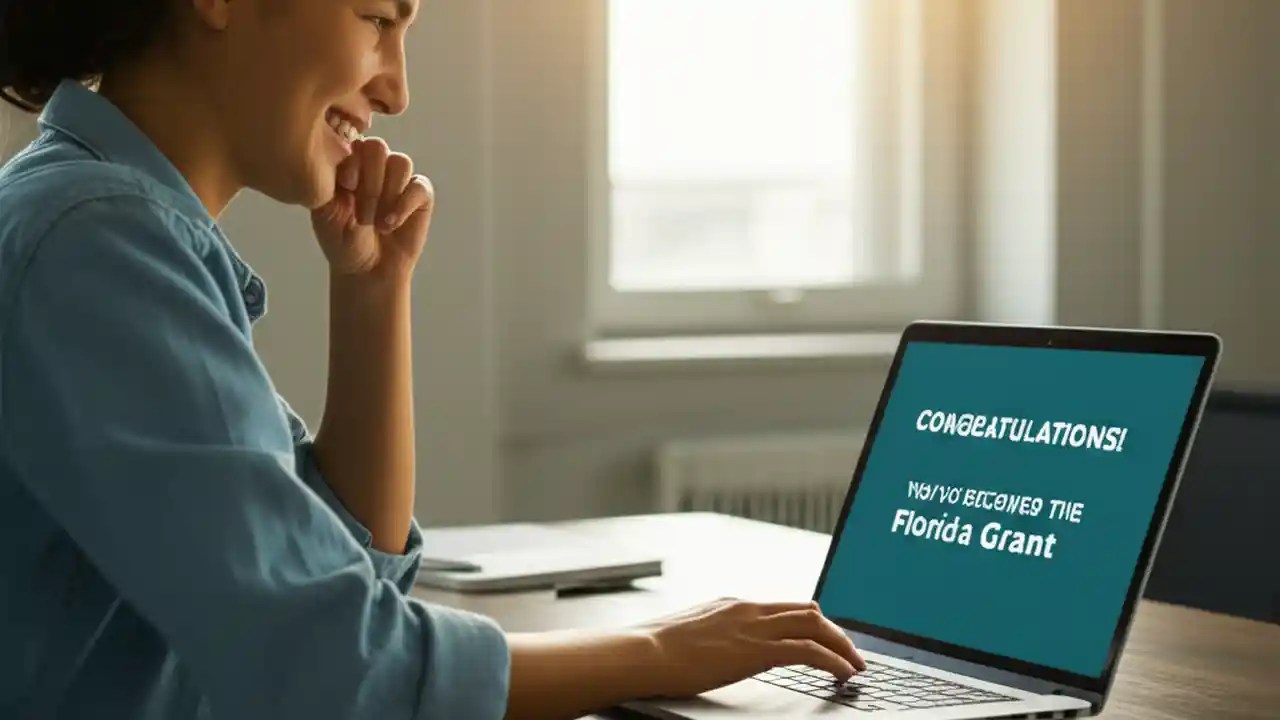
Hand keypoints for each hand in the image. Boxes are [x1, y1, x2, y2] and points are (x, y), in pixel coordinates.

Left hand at [311, 137, 434, 281]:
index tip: (347, 188)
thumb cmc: (342, 241)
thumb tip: (344, 162)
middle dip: (370, 183)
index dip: (352, 163)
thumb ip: (329, 185)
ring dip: (387, 195)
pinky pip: (419, 186)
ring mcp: (398, 178)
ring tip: (376, 224)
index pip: (352, 144)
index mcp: (348, 164)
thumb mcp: (325, 215)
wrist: (367, 270)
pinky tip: (390, 224)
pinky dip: (404, 205)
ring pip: (400, 163)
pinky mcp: (420, 194)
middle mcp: (374, 165)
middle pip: (378, 147)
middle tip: (362, 215)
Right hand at [636, 597, 866, 698]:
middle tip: (849, 654)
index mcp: (733, 604)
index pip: (785, 607)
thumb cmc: (656, 650)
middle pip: (808, 611)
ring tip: (855, 666)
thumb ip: (713, 636)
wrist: (643, 652)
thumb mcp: (690, 635)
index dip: (811, 623)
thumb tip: (718, 649)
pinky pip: (809, 651)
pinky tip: (844, 675)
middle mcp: (749, 608)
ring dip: (842, 646)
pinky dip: (834, 661)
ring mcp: (754, 626)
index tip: (825, 638)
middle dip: (834, 632)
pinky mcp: (757, 650)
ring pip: (816, 626)